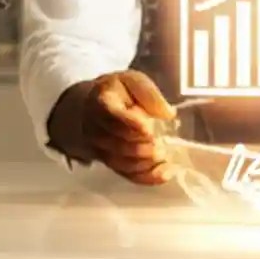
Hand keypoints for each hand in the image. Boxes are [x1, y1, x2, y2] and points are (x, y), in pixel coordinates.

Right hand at [79, 70, 176, 184]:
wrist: (91, 107)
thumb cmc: (117, 92)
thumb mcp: (132, 81)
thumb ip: (149, 95)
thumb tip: (168, 114)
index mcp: (102, 102)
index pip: (111, 114)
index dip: (130, 123)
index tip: (148, 129)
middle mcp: (96, 128)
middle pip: (117, 143)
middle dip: (141, 147)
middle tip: (160, 144)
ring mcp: (100, 148)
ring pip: (121, 162)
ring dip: (145, 163)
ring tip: (164, 155)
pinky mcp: (109, 162)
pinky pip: (126, 174)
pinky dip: (147, 177)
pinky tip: (166, 173)